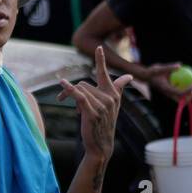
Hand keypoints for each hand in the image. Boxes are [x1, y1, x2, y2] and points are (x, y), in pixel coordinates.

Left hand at [59, 46, 131, 163]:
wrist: (100, 145)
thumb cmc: (104, 123)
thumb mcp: (112, 105)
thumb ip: (118, 88)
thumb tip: (130, 76)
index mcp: (113, 94)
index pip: (105, 73)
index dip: (100, 60)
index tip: (98, 47)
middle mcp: (110, 98)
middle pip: (83, 84)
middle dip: (71, 90)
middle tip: (63, 98)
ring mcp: (102, 105)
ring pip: (80, 91)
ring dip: (70, 97)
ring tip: (73, 108)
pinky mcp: (93, 112)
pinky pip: (79, 96)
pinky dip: (69, 89)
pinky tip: (61, 83)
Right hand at [144, 62, 191, 101]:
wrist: (146, 76)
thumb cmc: (152, 72)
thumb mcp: (159, 68)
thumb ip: (169, 67)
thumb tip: (179, 65)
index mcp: (165, 89)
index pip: (179, 92)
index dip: (188, 90)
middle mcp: (167, 93)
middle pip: (180, 100)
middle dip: (188, 98)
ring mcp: (168, 93)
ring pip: (179, 97)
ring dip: (187, 94)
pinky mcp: (168, 91)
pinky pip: (178, 92)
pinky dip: (184, 89)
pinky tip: (188, 82)